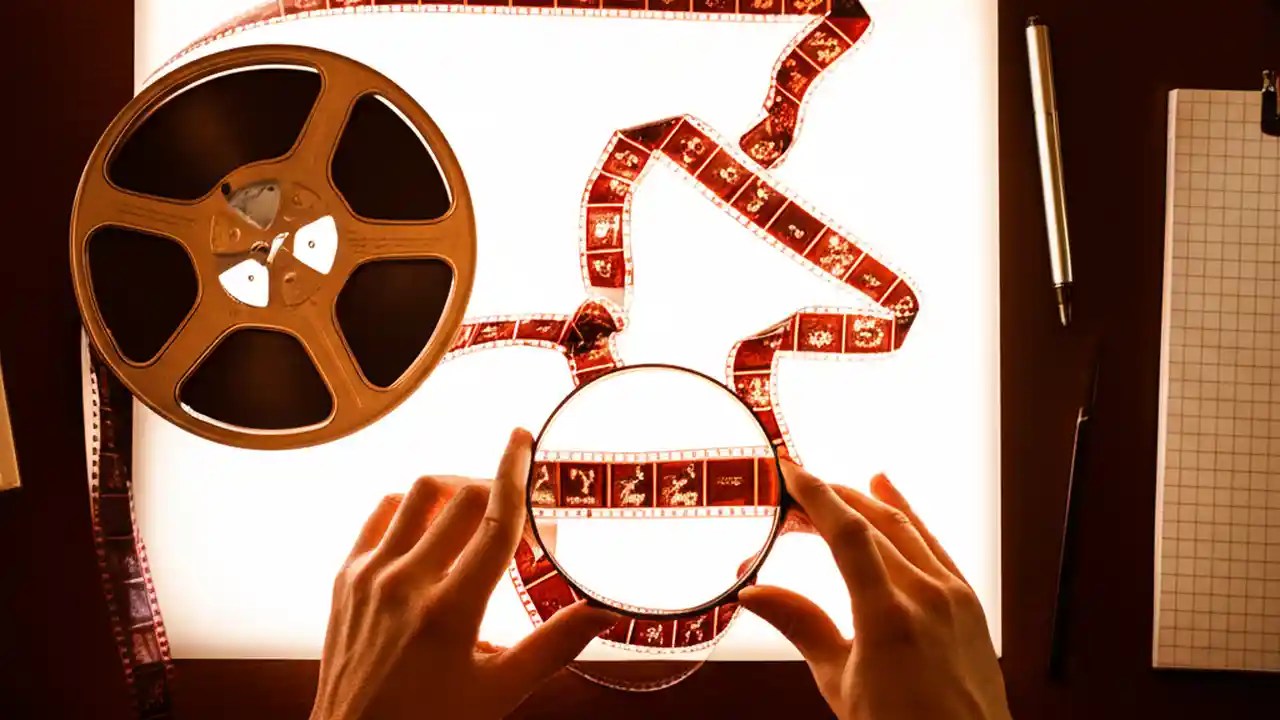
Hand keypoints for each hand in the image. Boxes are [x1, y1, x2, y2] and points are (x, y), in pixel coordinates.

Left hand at [310, 428, 618, 719]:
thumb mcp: (499, 691)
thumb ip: (554, 646)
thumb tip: (603, 613)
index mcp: (449, 610)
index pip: (494, 520)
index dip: (513, 472)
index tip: (522, 439)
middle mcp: (405, 582)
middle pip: (460, 497)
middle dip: (495, 488)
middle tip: (517, 507)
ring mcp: (370, 576)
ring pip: (417, 495)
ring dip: (453, 491)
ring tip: (475, 513)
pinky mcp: (346, 578)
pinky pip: (380, 516)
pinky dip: (409, 509)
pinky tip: (429, 528)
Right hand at [739, 463, 1009, 719]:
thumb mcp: (839, 684)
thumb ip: (801, 626)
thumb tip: (755, 592)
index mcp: (888, 615)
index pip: (846, 531)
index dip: (815, 493)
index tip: (789, 469)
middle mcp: (927, 596)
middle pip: (872, 523)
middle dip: (830, 500)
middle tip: (792, 495)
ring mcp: (954, 597)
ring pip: (907, 528)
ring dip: (867, 502)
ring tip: (836, 486)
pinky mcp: (970, 605)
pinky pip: (935, 546)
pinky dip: (910, 519)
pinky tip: (893, 502)